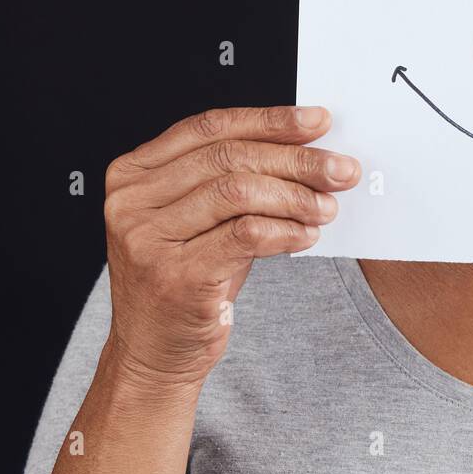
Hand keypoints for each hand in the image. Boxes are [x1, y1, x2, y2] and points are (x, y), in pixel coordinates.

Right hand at [102, 105, 358, 387]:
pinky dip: (286, 230)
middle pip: (230, 158)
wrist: (155, 353)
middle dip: (296, 159)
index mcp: (134, 173)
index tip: (317, 121)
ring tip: (327, 206)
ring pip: (239, 192)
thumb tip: (307, 149)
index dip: (269, 120)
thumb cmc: (187, 279)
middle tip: (341, 169)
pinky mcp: (174, 276)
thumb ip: (234, 179)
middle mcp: (131, 202)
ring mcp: (147, 239)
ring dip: (295, 196)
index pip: (211, 127)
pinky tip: (306, 235)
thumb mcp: (200, 220)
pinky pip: (246, 236)